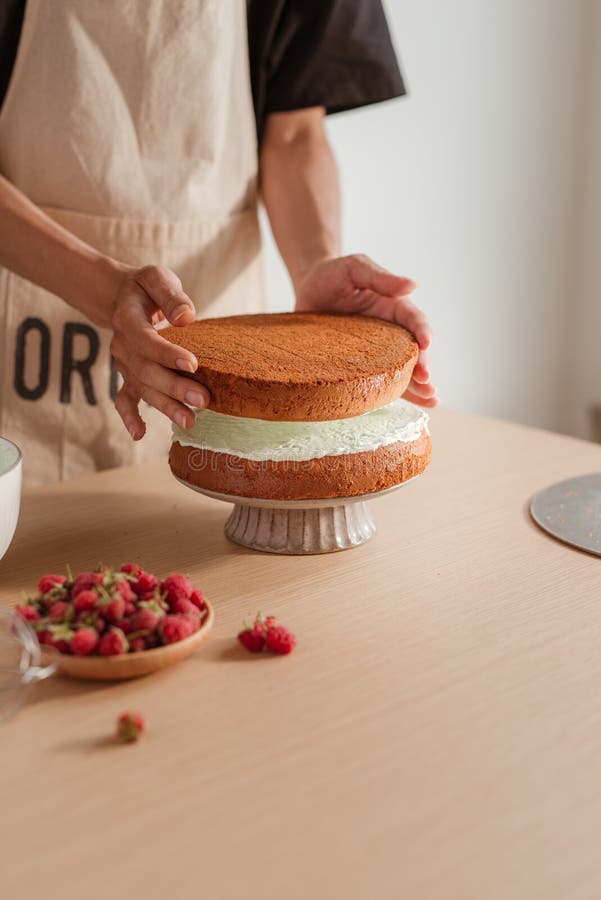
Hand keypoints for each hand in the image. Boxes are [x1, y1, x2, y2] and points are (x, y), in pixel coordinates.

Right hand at [110, 265, 209, 438]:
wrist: (123, 298)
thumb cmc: (147, 288)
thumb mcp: (156, 278)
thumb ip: (171, 295)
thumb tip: (186, 318)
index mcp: (127, 319)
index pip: (146, 340)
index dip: (167, 354)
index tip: (193, 364)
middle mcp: (122, 346)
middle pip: (146, 371)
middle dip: (174, 387)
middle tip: (203, 400)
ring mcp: (124, 365)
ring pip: (142, 389)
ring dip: (166, 406)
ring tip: (190, 422)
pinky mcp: (128, 376)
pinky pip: (123, 400)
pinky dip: (129, 417)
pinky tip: (139, 435)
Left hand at [295, 255, 437, 406]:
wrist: (308, 289)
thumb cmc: (334, 274)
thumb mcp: (356, 268)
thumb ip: (380, 277)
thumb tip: (413, 285)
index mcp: (393, 307)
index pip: (413, 320)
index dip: (422, 331)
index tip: (426, 343)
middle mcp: (391, 332)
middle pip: (412, 351)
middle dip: (422, 365)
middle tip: (426, 380)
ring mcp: (378, 351)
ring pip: (403, 371)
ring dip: (418, 386)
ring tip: (431, 399)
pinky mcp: (363, 366)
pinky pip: (382, 381)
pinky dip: (399, 393)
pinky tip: (420, 405)